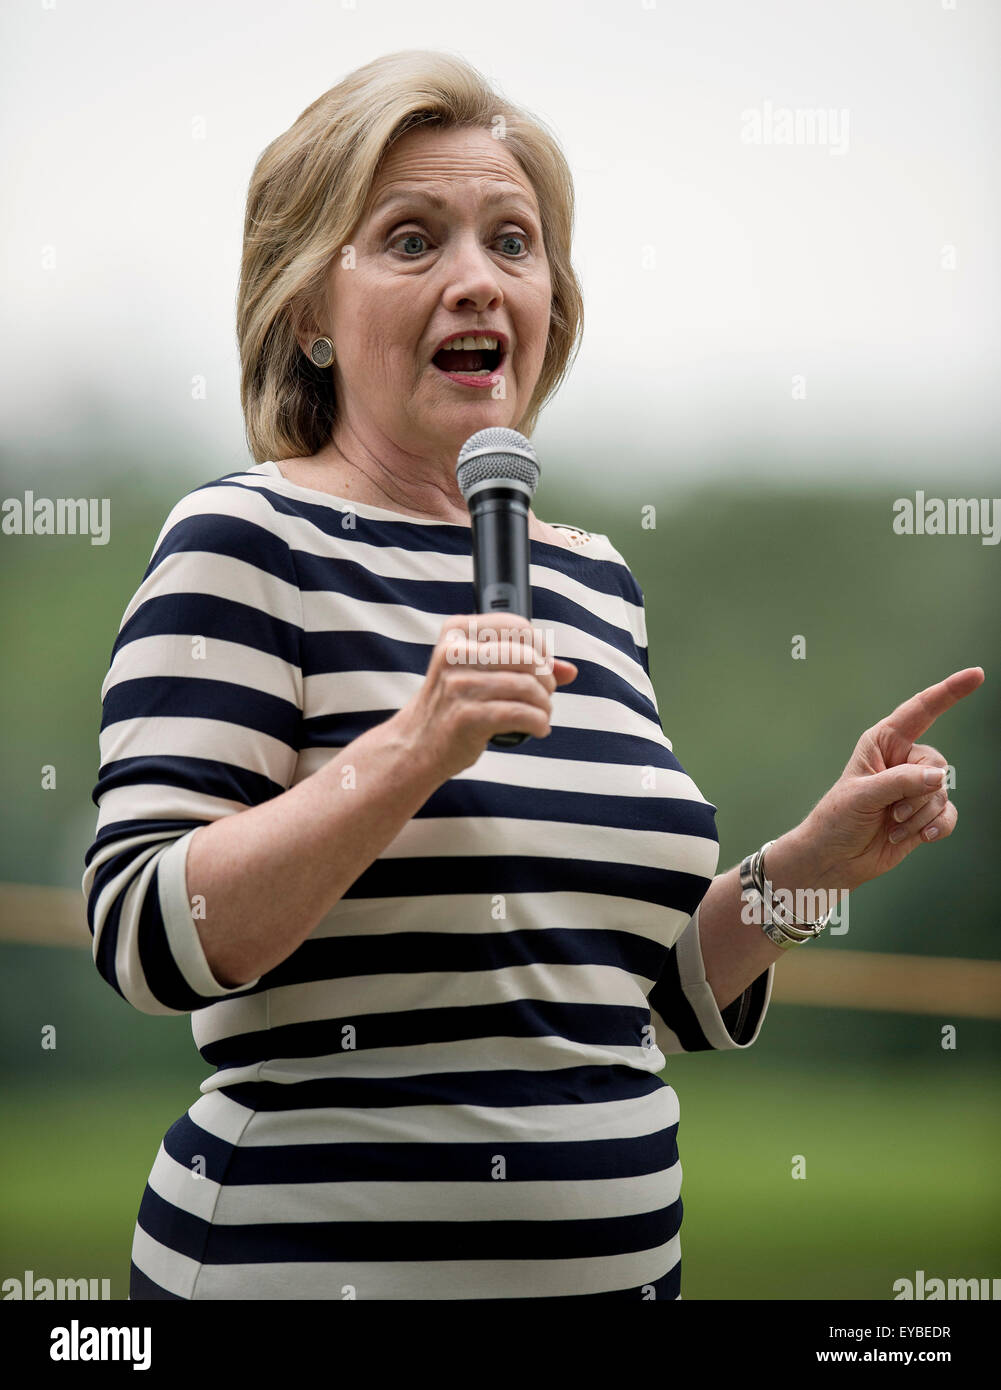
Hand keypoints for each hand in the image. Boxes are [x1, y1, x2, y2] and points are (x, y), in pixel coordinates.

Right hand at [395, 612, 578, 782]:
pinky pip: (521, 714)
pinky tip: (537, 728)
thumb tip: (570, 671)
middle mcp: (454, 654)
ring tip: (541, 714)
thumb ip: (523, 665)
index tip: (541, 668)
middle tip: (544, 695)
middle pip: (527, 656)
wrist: (417, 744)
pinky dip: (539, 723)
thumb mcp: (478, 672)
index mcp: (457, 632)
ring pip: (527, 687)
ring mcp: (459, 685)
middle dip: (547, 679)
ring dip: (545, 705)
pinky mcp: (467, 717)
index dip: (540, 648)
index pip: (517, 627)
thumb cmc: (453, 704)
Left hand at [798, 667, 983, 891]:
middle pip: (937, 764)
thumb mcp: (863, 795)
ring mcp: (916, 788)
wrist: (834, 858)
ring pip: (942, 793)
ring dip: (918, 815)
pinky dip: (934, 828)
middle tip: (889, 811)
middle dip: (917, 792)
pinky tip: (918, 837)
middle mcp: (903, 760)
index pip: (921, 711)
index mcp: (883, 742)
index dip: (949, 692)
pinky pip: (948, 815)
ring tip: (890, 825)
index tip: (976, 675)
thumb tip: (939, 776)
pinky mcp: (925, 814)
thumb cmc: (837, 819)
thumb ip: (901, 782)